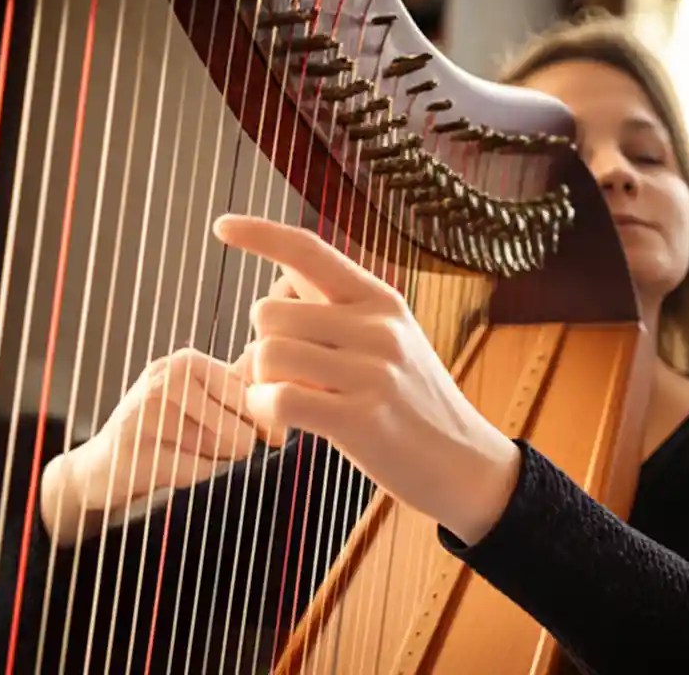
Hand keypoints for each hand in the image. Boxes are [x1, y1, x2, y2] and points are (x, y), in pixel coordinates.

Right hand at [39, 347, 279, 542]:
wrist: (100, 468)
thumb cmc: (164, 435)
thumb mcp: (203, 404)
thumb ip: (245, 394)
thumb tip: (293, 394)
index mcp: (189, 361)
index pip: (255, 397)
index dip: (264, 427)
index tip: (256, 438)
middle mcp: (168, 375)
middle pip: (243, 428)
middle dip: (235, 449)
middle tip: (206, 448)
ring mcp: (148, 408)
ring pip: (223, 450)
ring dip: (213, 463)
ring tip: (183, 454)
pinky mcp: (135, 446)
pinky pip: (198, 471)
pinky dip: (193, 478)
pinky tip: (168, 469)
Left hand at [215, 214, 520, 544]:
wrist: (466, 464)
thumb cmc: (414, 403)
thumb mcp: (390, 340)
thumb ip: (337, 307)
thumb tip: (280, 273)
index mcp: (382, 299)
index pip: (310, 250)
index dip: (260, 234)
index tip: (221, 225)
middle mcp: (378, 327)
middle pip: (269, 313)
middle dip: (262, 344)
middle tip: (287, 376)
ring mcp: (372, 373)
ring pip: (267, 354)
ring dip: (260, 382)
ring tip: (287, 398)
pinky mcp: (360, 420)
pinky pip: (278, 399)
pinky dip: (265, 411)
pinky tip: (282, 422)